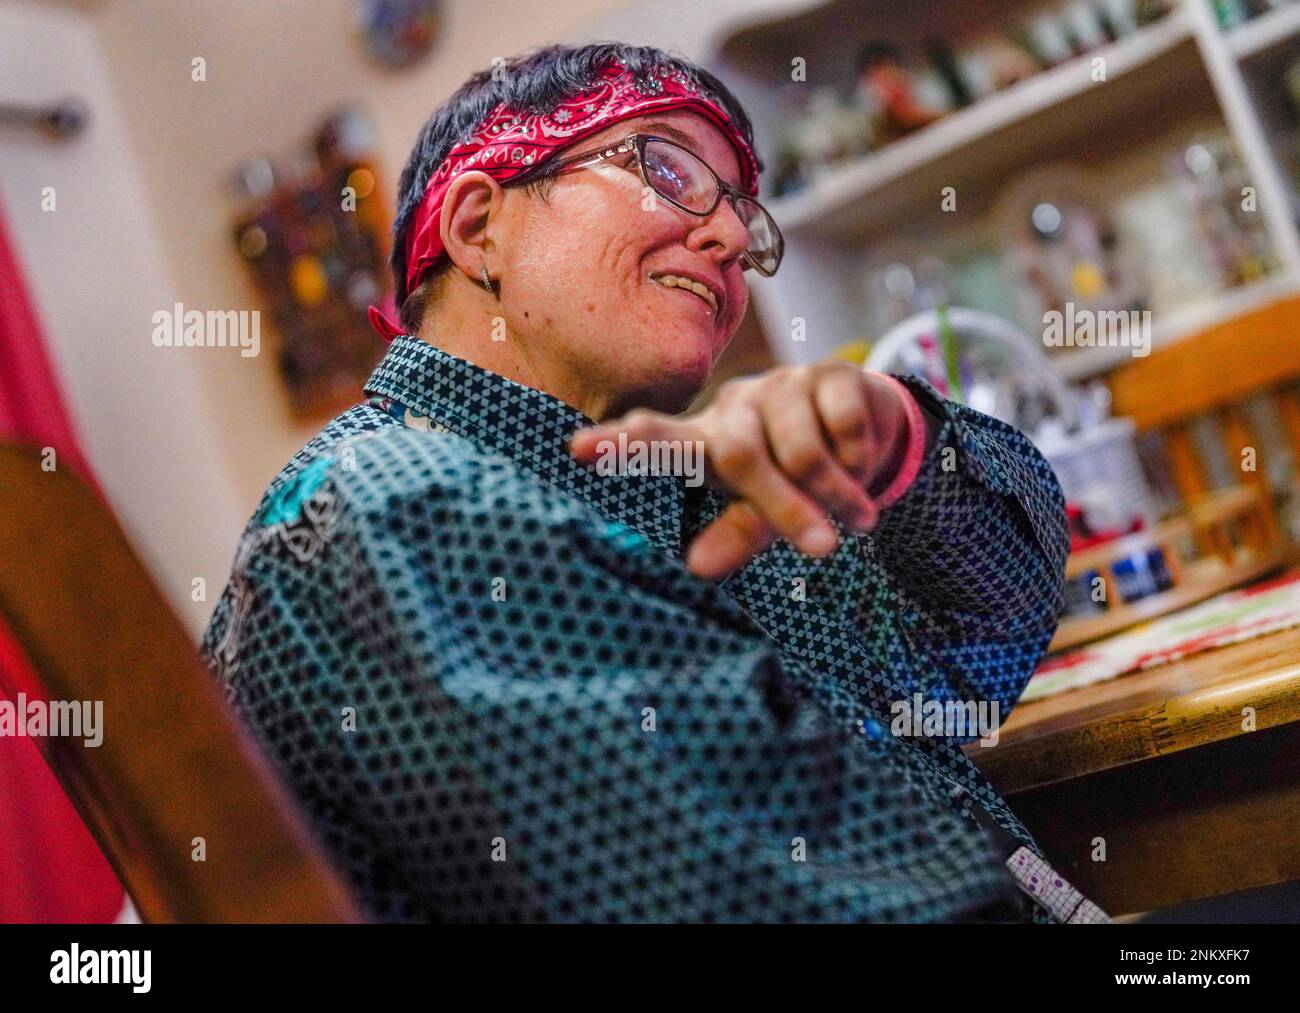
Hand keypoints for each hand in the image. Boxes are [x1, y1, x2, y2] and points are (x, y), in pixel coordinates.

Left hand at [570, 361, 913, 579]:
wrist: (868, 427)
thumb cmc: (795, 474)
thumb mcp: (764, 510)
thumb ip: (736, 533)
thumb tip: (697, 568)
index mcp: (709, 441)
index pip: (658, 440)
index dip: (620, 446)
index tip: (577, 448)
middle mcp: (738, 406)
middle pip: (741, 456)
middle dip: (783, 508)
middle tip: (824, 549)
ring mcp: (783, 385)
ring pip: (803, 450)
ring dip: (837, 493)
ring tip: (858, 517)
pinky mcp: (832, 375)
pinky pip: (846, 430)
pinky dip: (862, 461)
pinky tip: (865, 465)